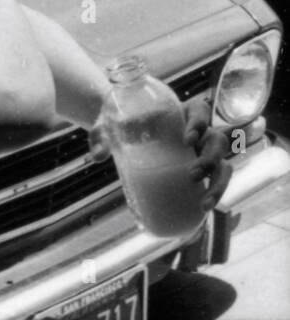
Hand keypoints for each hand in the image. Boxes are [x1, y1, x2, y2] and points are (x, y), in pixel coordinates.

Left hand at [88, 96, 231, 210]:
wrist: (122, 131)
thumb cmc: (119, 122)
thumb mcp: (110, 124)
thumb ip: (101, 135)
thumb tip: (95, 156)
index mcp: (182, 110)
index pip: (200, 110)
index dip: (199, 123)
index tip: (186, 140)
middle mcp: (198, 130)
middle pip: (218, 140)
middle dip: (210, 158)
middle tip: (192, 174)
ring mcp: (201, 150)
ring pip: (223, 164)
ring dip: (219, 183)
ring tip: (204, 203)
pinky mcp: (200, 168)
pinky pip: (215, 179)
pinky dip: (214, 193)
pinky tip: (203, 208)